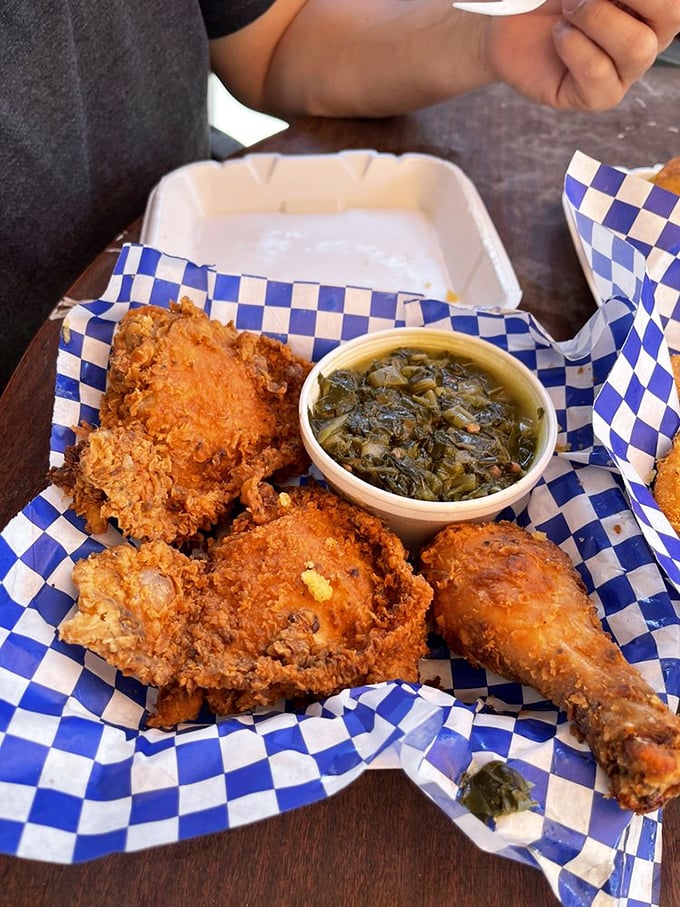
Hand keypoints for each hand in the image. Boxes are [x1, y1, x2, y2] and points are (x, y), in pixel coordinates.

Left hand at [484, 0, 679, 109]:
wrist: (512, 24)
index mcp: (654, 6)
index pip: (673, 0)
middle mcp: (650, 38)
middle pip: (670, 15)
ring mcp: (626, 72)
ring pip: (637, 48)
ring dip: (595, 19)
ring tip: (567, 13)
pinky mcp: (599, 97)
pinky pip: (597, 72)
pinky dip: (573, 45)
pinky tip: (558, 36)